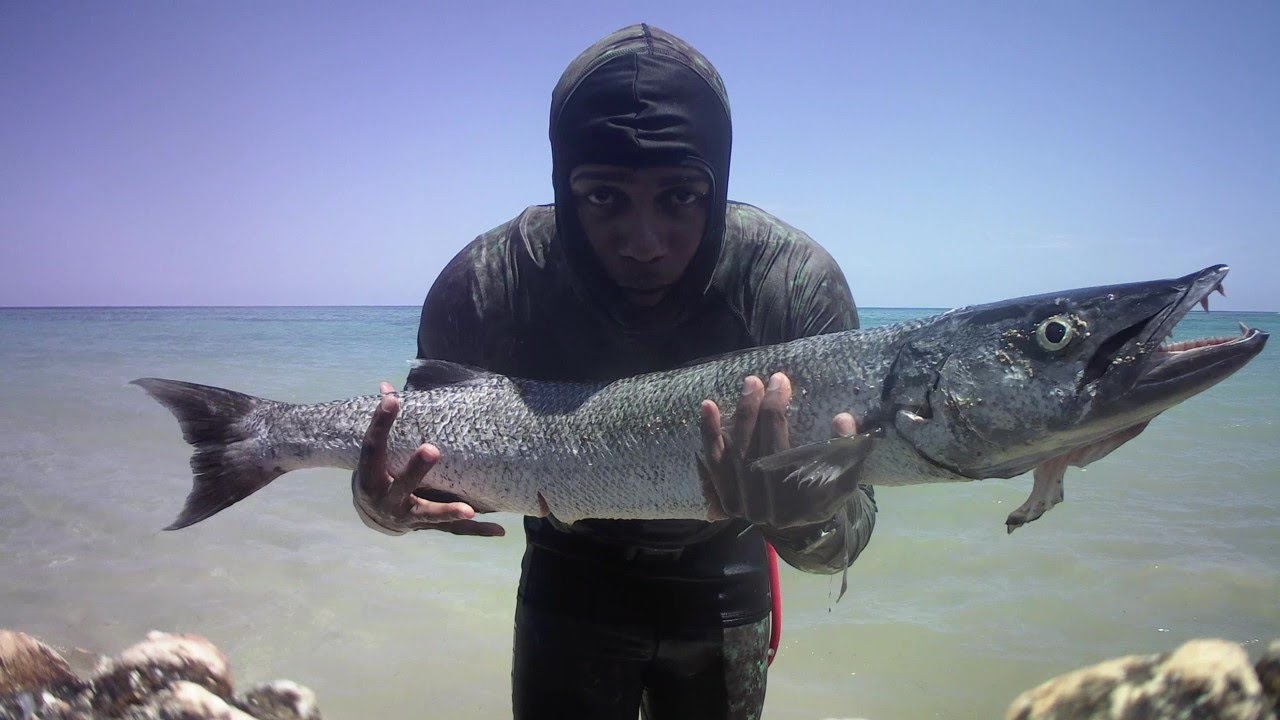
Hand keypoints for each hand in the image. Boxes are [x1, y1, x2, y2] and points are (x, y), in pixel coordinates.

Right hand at [351, 382, 504, 535]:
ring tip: (469, 510)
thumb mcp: (374, 454)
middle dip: (417, 469)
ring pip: (428, 513)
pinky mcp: (427, 526)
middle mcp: (387, 499)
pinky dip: (476, 531)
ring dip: (448, 511)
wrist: (373, 516)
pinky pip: (452, 530)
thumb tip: (386, 385)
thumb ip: (384, 424)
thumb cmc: (377, 473)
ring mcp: (407, 516)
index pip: (373, 447)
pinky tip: (500, 531)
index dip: (381, 423)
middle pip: (402, 484)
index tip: (393, 399)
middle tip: (432, 449)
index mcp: (370, 476)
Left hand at [699, 373, 859, 529]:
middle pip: (759, 450)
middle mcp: (769, 507)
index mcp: (800, 503)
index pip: (785, 450)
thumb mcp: (845, 477)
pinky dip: (710, 434)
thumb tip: (843, 418)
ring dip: (739, 415)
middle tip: (762, 380)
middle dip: (760, 409)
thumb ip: (847, 450)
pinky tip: (708, 406)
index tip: (782, 382)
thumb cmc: (824, 494)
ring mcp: (744, 505)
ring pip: (736, 455)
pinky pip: (715, 464)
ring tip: (748, 385)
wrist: (799, 527)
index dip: (778, 413)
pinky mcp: (727, 500)